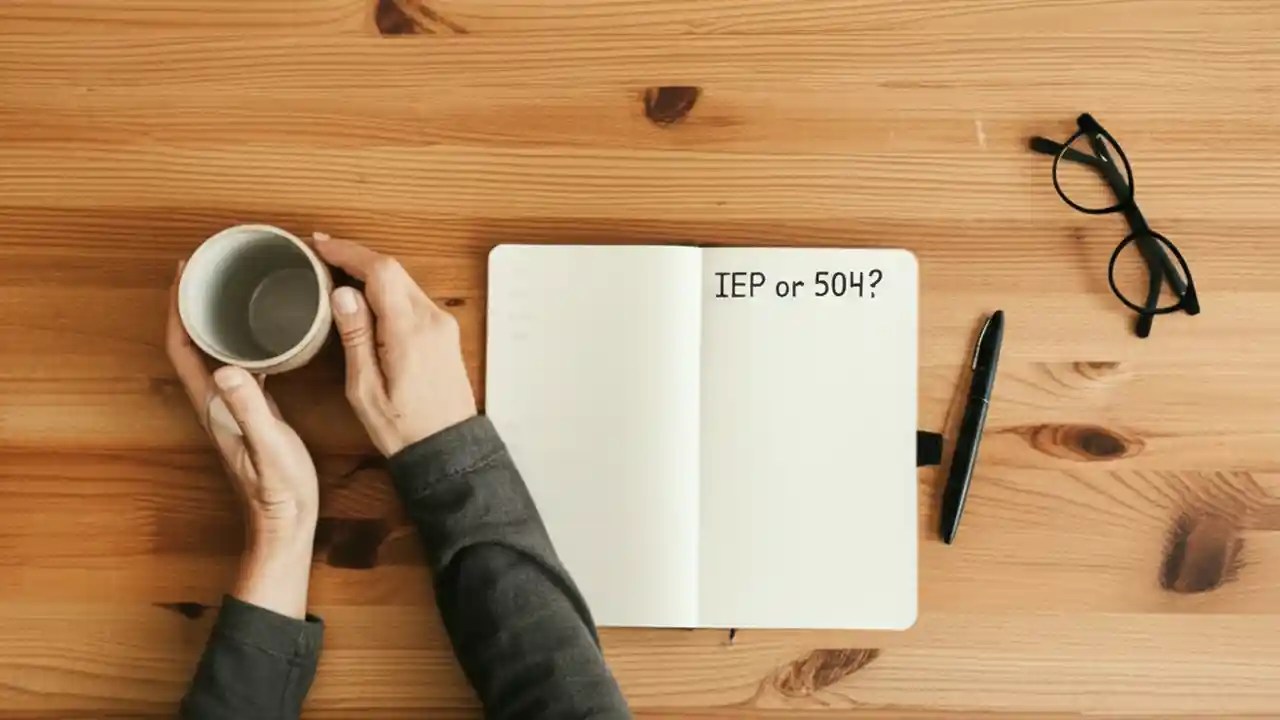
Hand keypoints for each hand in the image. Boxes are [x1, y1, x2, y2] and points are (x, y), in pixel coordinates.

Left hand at [167, 263, 318, 617]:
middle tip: (208, 265)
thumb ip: (250, 408)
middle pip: (192, 341)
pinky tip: (260, 328)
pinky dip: (241, 338)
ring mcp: (232, 405)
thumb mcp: (269, 445)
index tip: (186, 270)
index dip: (177, 307)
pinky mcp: (252, 409)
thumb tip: (227, 368)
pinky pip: (238, 362)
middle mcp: (216, 400)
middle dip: (193, 302)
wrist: (286, 522)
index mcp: (213, 403)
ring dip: (214, 318)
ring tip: (231, 286)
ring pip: (213, 350)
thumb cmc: (279, 490)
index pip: (182, 346)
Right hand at [310, 234, 476, 456]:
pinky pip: (413, 298)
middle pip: (394, 270)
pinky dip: (387, 289)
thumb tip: (342, 293)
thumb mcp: (365, 389)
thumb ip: (355, 337)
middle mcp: (432, 320)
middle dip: (356, 257)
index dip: (349, 251)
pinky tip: (365, 295)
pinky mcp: (445, 333)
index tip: (319, 245)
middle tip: (321, 254)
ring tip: (335, 270)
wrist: (448, 449)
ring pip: (404, 282)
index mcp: (409, 332)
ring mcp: (443, 325)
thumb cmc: (403, 428)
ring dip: (372, 272)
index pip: (381, 271)